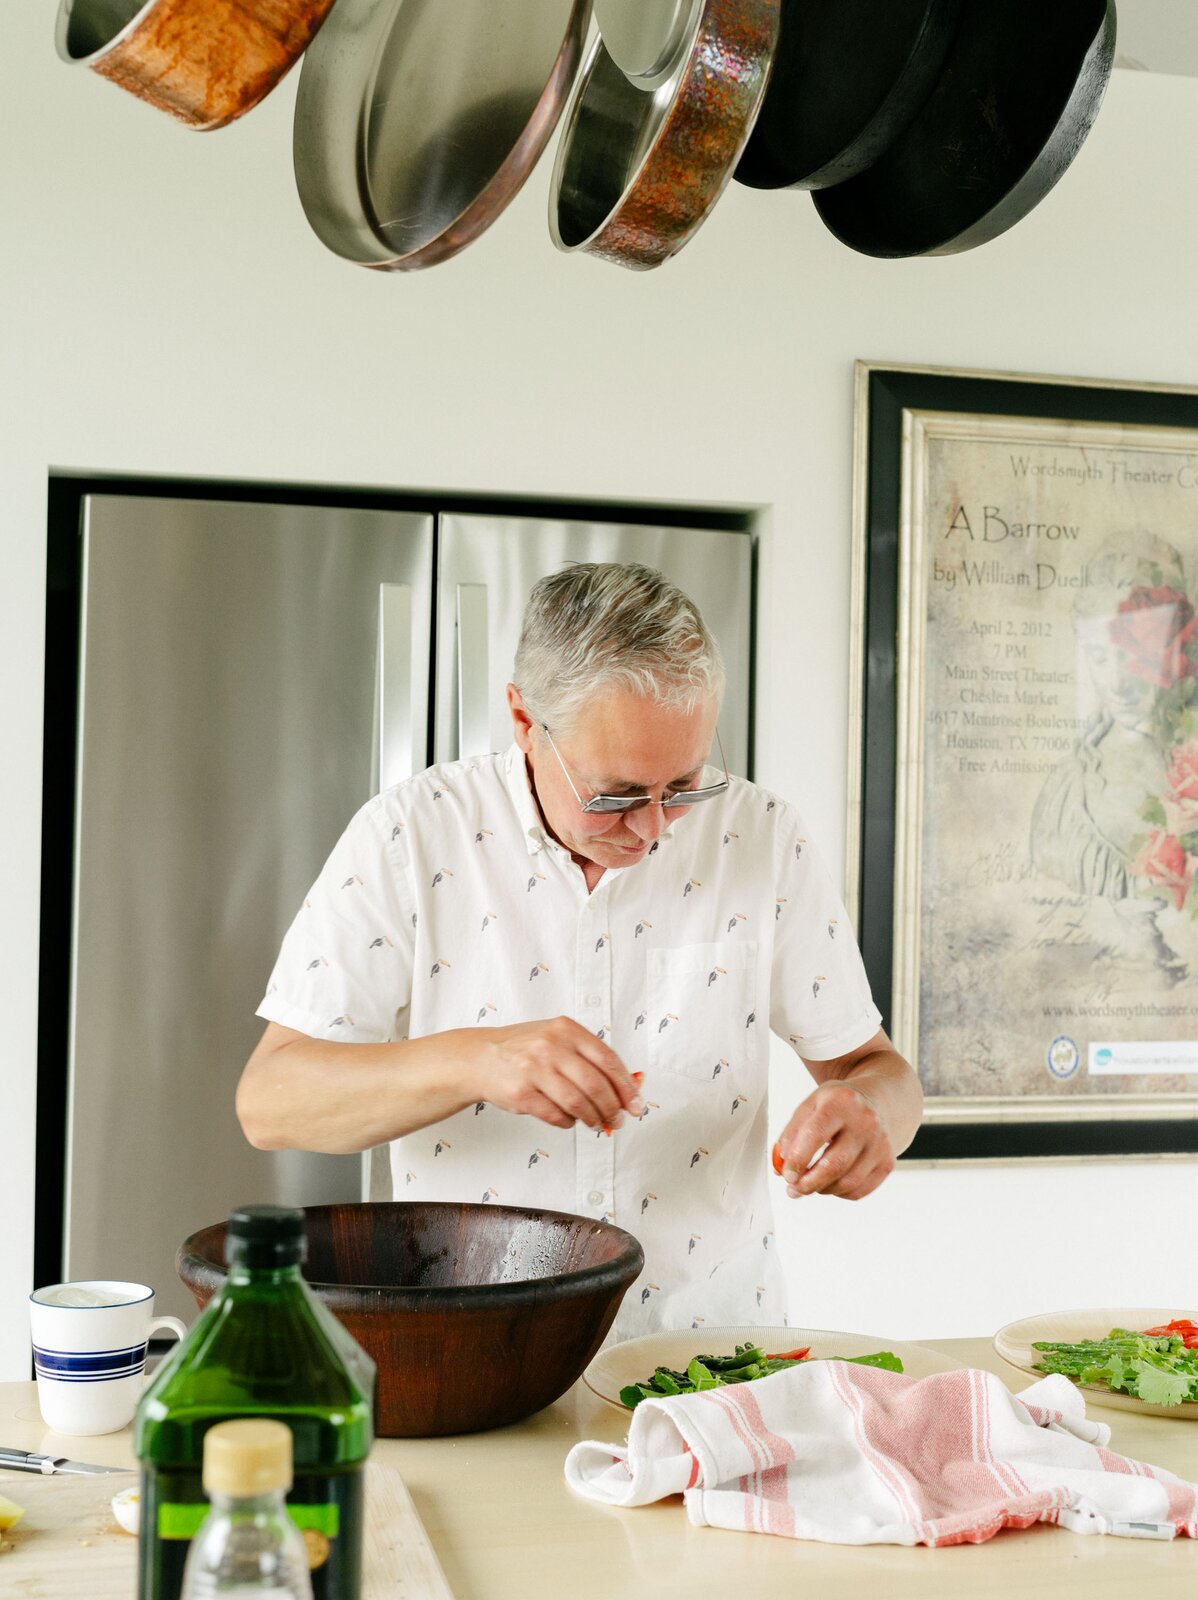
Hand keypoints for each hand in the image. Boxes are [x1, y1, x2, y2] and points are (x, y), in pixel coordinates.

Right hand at [478, 1016, 643, 1131]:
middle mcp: (550, 1046)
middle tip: (617, 1119)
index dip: (626, 1086)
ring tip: (597, 1124)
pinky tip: (570, 1120)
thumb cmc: (525, 1049)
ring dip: (593, 1119)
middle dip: (612, 1108)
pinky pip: (556, 1115)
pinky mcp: (521, 1093)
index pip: (608, 1060)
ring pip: (578, 1103)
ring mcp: (534, 1069)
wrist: (481, 1057)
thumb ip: (590, 1057)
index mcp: (566, 1029)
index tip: (635, 1104)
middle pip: (595, 1085)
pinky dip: (569, 1122)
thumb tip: (628, 1087)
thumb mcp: (557, 1039)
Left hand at [774, 1081, 894, 1200]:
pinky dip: (839, 1193)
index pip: (815, 1134)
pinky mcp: (887, 1162)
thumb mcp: (811, 1105)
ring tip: (809, 1185)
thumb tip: (781, 1165)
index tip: (786, 1175)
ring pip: (848, 1182)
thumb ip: (792, 1132)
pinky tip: (830, 1184)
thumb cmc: (838, 1105)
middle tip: (794, 1189)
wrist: (876, 1102)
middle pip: (835, 1164)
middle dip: (808, 1183)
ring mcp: (880, 1143)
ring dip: (822, 1189)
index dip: (797, 1159)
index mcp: (841, 1102)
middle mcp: (865, 1122)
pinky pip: (859, 1190)